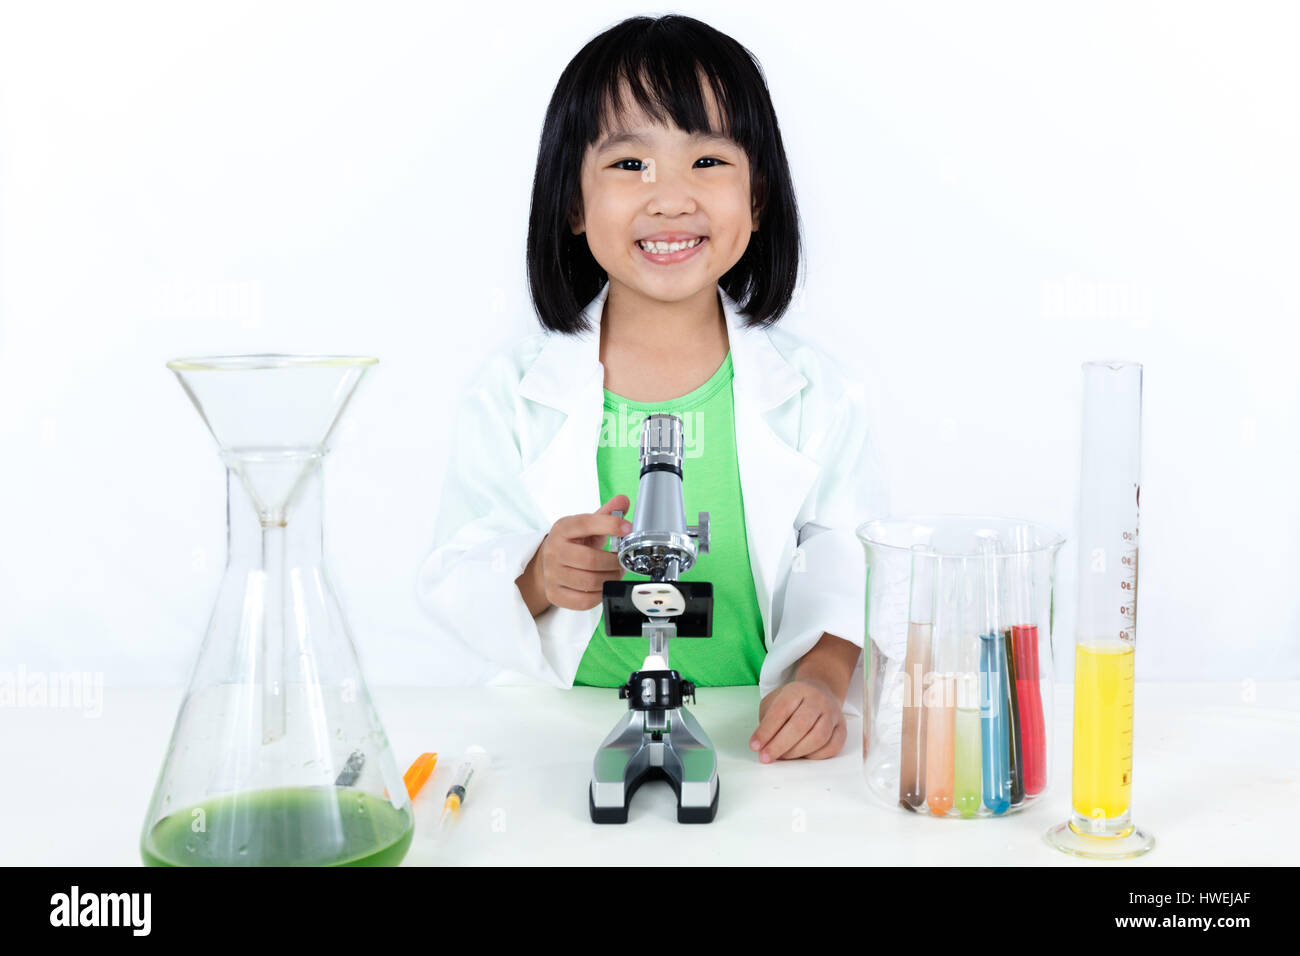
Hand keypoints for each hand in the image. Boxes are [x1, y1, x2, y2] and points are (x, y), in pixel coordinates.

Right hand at [528, 495, 631, 611]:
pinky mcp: (555, 594)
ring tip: (615, 574)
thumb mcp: (586, 526)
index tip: (628, 529)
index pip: (587, 523)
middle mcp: (554, 550)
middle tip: (622, 562)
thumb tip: (623, 501)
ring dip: (610, 579)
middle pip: (591, 559)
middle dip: (613, 562)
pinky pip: (584, 600)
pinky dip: (599, 594)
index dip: (610, 525)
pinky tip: (602, 586)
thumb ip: (606, 514)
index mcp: (562, 529)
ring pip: (589, 582)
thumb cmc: (571, 544)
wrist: (546, 564)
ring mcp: (552, 574)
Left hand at [749, 679, 846, 761]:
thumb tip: (762, 745)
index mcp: (797, 690)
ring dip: (796, 752)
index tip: (754, 746)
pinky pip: (832, 747)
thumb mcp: (775, 701)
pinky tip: (802, 755)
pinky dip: (815, 756)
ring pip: (818, 738)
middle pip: (799, 725)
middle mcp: (817, 700)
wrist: (822, 691)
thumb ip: (767, 720)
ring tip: (782, 757)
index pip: (781, 711)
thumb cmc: (793, 701)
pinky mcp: (842, 728)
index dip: (766, 731)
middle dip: (779, 745)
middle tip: (765, 757)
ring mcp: (833, 714)